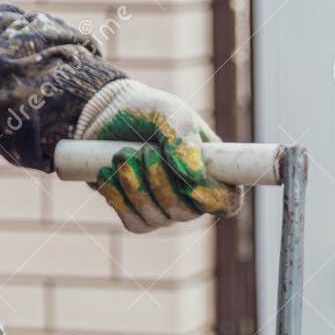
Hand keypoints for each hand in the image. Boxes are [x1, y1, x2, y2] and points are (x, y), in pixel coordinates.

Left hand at [75, 79, 242, 232]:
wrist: (107, 114)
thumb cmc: (147, 111)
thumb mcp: (169, 114)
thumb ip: (184, 141)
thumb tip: (194, 177)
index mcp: (211, 171)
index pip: (228, 202)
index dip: (213, 199)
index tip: (191, 184)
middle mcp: (192, 197)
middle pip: (186, 212)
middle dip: (159, 181)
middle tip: (144, 151)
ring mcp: (165, 210)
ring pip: (157, 218)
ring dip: (134, 184)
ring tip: (121, 154)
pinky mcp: (139, 215)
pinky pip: (134, 223)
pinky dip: (118, 197)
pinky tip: (108, 173)